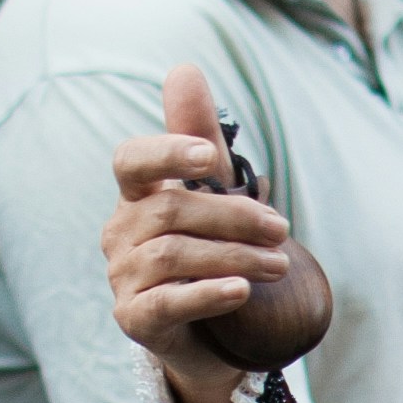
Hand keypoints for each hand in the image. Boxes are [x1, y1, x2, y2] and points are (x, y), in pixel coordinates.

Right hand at [104, 63, 295, 402]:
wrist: (211, 334)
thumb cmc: (212, 252)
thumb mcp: (213, 195)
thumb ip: (200, 138)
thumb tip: (184, 68)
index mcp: (136, 195)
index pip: (131, 161)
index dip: (165, 153)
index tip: (206, 156)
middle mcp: (120, 232)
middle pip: (172, 211)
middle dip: (234, 217)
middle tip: (282, 230)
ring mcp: (122, 276)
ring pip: (173, 255)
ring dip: (234, 256)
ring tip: (280, 264)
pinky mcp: (134, 319)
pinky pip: (168, 302)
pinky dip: (208, 293)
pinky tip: (243, 290)